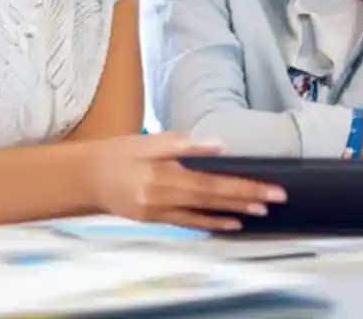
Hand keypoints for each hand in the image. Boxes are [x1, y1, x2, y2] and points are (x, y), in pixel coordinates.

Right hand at [88, 133, 285, 230]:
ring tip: (261, 211)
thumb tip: (219, 146)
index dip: (242, 185)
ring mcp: (157, 213)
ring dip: (234, 212)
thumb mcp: (149, 140)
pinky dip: (210, 223)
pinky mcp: (154, 220)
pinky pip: (188, 222)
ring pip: (202, 213)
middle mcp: (161, 198)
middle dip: (246, 197)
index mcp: (161, 174)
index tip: (268, 185)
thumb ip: (184, 144)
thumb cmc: (119, 153)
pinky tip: (231, 223)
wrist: (86, 178)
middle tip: (276, 198)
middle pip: (211, 198)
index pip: (210, 181)